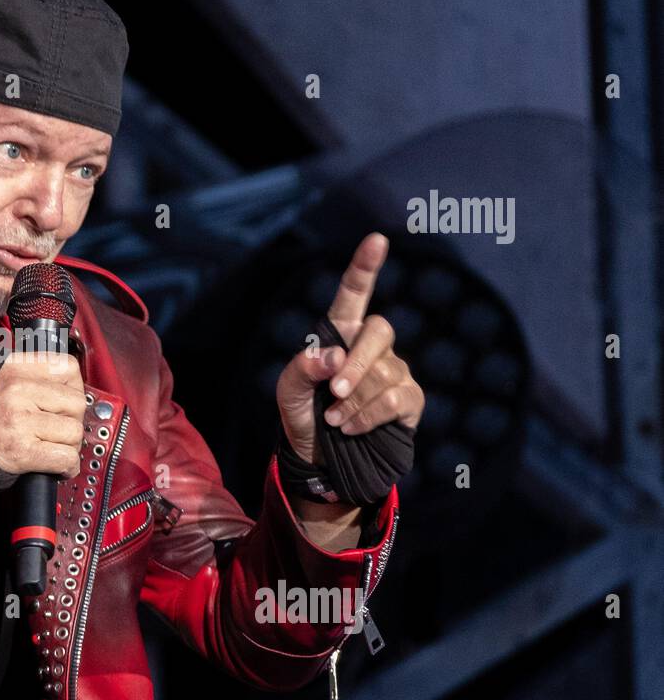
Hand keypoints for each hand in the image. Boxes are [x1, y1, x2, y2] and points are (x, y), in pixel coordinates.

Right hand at [0, 350, 86, 477]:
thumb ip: (27, 374)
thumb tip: (64, 386)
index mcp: (14, 368)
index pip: (67, 368)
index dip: (74, 389)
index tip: (66, 403)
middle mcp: (18, 390)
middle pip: (75, 403)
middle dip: (73, 420)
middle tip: (59, 431)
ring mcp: (20, 420)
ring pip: (73, 431)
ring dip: (69, 446)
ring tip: (54, 448)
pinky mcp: (21, 450)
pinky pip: (65, 457)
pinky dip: (67, 466)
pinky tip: (58, 467)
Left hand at [275, 233, 424, 465]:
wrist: (320, 460)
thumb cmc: (303, 416)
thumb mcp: (288, 392)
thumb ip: (303, 369)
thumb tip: (335, 355)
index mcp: (341, 334)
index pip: (355, 294)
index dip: (365, 267)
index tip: (377, 239)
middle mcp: (371, 347)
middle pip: (380, 332)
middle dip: (355, 365)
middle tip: (333, 395)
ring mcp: (395, 371)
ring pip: (385, 372)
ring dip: (355, 400)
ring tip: (334, 420)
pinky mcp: (410, 400)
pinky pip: (398, 398)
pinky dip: (370, 415)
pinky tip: (352, 428)